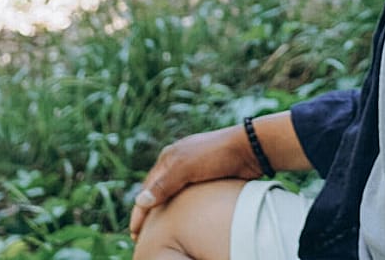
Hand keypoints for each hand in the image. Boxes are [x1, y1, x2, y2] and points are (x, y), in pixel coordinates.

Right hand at [128, 124, 261, 240]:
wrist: (250, 148)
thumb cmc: (217, 155)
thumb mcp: (187, 168)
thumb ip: (164, 184)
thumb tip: (140, 201)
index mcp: (169, 157)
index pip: (147, 188)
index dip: (139, 210)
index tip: (134, 231)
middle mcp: (178, 162)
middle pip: (157, 191)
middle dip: (148, 212)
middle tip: (141, 235)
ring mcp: (193, 169)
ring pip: (173, 194)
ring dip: (164, 211)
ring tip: (159, 230)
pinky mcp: (207, 177)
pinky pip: (188, 196)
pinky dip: (180, 208)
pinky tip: (181, 219)